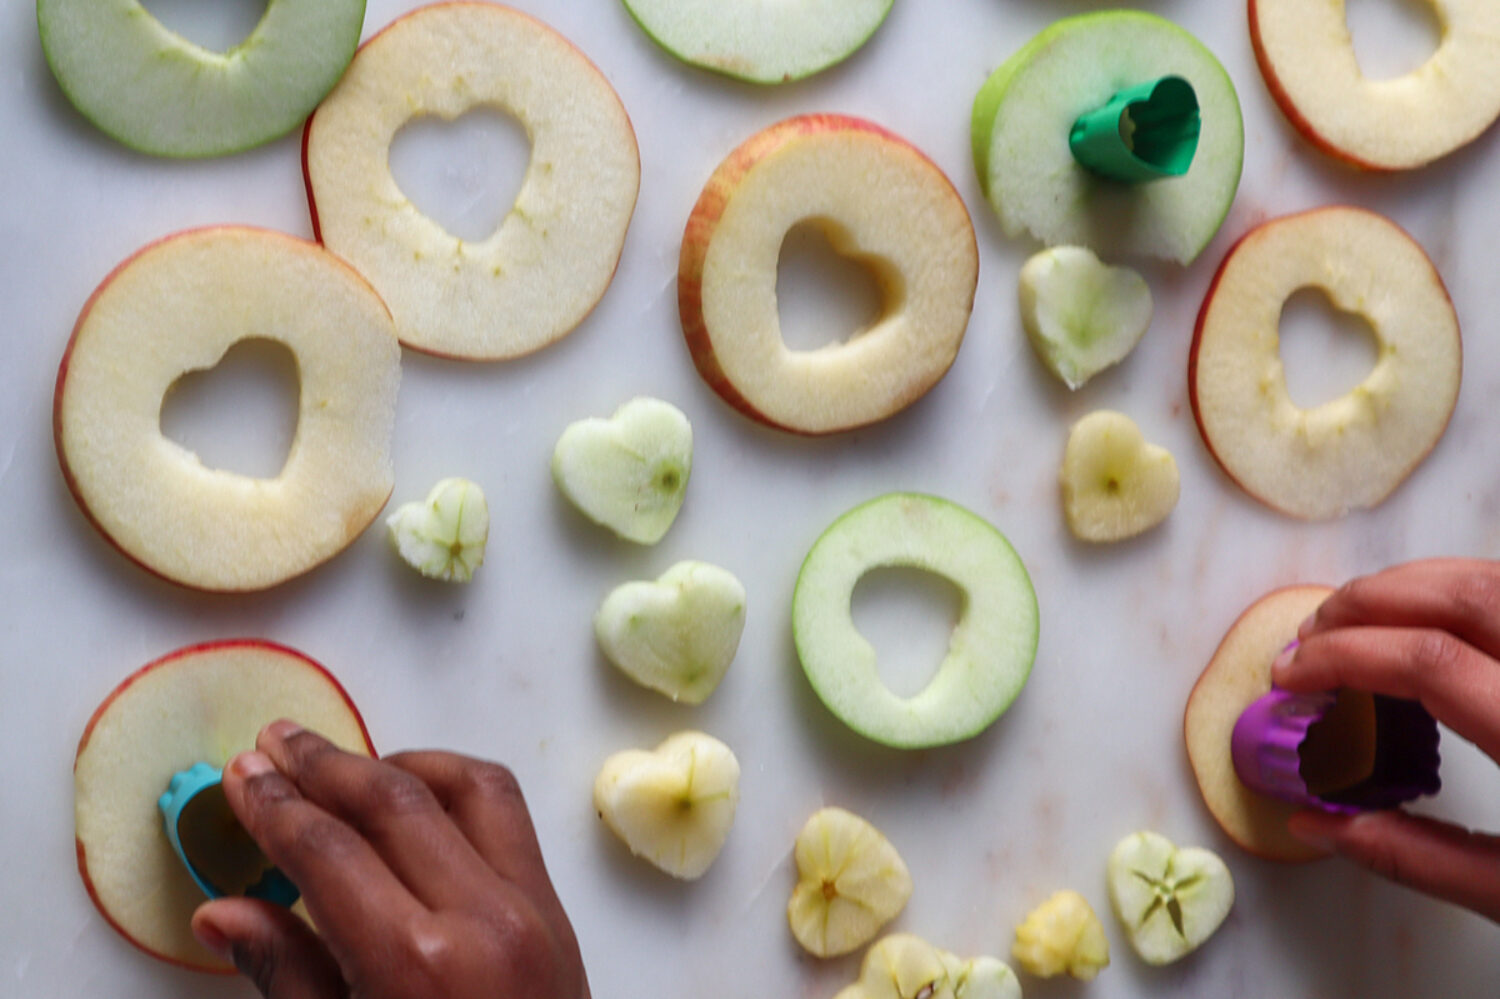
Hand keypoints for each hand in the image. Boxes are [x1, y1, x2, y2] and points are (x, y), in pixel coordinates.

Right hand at [191, 721, 589, 997]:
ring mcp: (533, 909)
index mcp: (416, 965)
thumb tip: (220, 912)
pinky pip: (507, 816)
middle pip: (394, 803)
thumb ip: (287, 978)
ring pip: (465, 787)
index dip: (278, 809)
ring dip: (398, 761)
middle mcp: (481, 919)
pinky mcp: (559, 911)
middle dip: (325, 765)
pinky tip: (415, 793)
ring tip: (341, 761)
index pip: (330, 852)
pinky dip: (456, 785)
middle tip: (274, 744)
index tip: (243, 778)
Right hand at [1272, 558, 1499, 923]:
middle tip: (1314, 631)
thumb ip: (1414, 855)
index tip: (1294, 675)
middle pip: (1465, 595)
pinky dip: (1470, 592)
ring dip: (1418, 584)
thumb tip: (1317, 823)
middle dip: (1371, 600)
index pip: (1429, 662)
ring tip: (1364, 618)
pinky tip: (1438, 620)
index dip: (1344, 657)